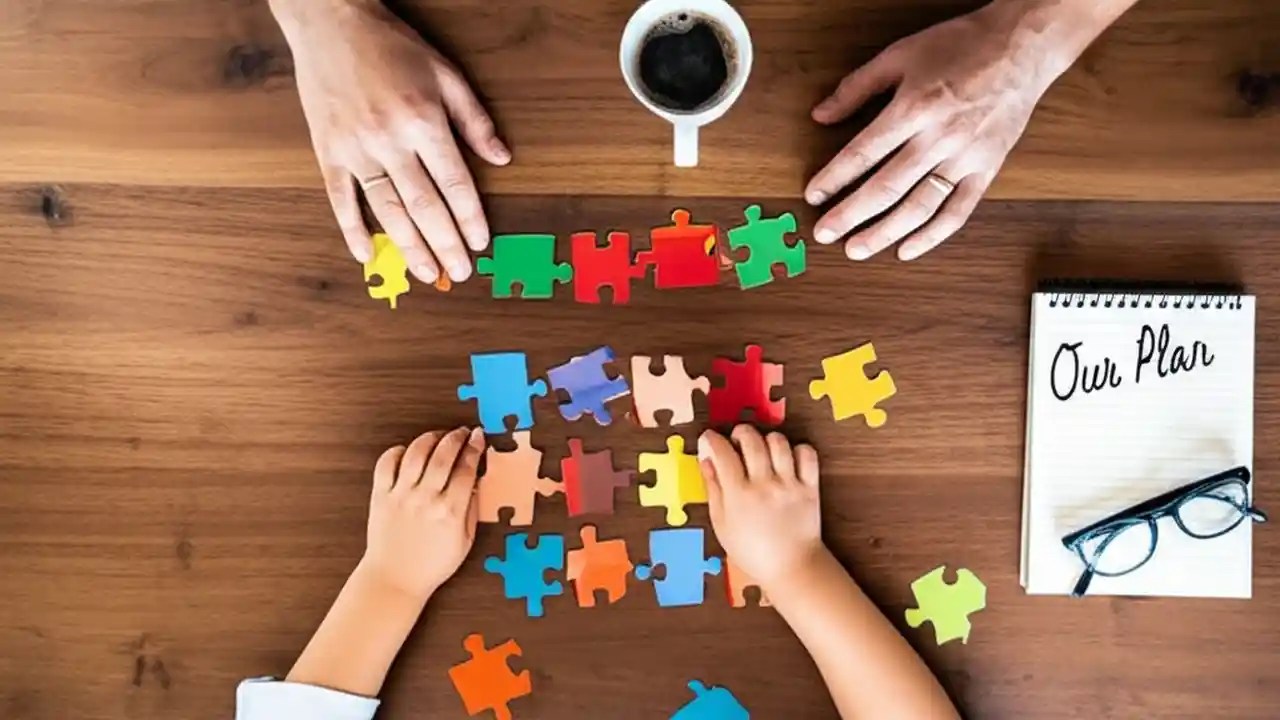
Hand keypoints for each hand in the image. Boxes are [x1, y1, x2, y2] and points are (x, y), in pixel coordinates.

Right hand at [271, 0, 509, 283]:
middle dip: (446, 244)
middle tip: (460, 272)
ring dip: (409, 247)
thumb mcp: (445, 73)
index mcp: (424, 120)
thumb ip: (474, 120)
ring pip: (387, 210)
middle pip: (424, 205)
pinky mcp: (327, 151)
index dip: (470, 218)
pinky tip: (366, 255)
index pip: (454, 183)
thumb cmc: (393, 47)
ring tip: (427, 273)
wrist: (330, 22)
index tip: (481, 244)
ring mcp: (355, 148)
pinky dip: (353, 230)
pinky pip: (341, 199)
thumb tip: (502, 158)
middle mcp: (390, 139)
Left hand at [358, 427, 484, 602]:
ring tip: (439, 436)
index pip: (466, 468)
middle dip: (456, 437)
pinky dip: (398, 451)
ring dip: (431, 438)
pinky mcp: (381, 496)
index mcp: (450, 511)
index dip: (475, 448)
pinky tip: (408, 452)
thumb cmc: (432, 564)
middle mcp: (425, 499)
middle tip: (462, 432)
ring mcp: (401, 495)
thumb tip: (476, 482)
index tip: (479, 437)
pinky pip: (387, 463)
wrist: (395, 578)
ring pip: (416, 452)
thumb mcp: (465, 541)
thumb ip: (471, 509)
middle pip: (443, 454)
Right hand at [697, 425, 824, 588]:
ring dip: (767, 439)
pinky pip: (807, 454)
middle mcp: (764, 485)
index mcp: (739, 495)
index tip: (709, 438)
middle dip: (740, 432)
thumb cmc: (752, 551)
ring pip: (779, 441)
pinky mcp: (810, 487)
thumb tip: (706, 460)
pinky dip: (797, 449)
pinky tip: (787, 459)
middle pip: (751, 439)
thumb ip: (713, 489)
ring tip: (762, 450)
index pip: (723, 453)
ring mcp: (789, 485)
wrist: (791, 567)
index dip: (712, 439)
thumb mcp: (722, 524)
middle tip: (736, 441)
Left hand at [805, 2, 1075, 261]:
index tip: (813, 196)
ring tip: (857, 249)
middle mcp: (939, 138)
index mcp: (913, 108)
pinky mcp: (987, 169)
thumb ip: (857, 87)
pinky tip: (907, 250)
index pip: (863, 153)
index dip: (834, 178)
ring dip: (885, 233)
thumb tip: (820, 115)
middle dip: (850, 215)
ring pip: (919, 207)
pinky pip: (958, 212)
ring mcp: (965, 158)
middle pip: (886, 188)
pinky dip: (932, 236)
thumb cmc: (960, 46)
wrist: (1021, 46)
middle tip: (824, 234)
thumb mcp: (899, 55)